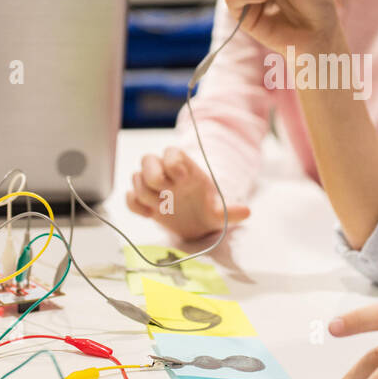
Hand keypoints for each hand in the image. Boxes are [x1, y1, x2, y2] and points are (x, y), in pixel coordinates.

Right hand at [125, 147, 249, 240]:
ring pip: (136, 176)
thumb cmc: (208, 211)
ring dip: (145, 192)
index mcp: (185, 169)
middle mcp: (166, 173)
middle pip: (148, 159)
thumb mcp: (220, 213)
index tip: (182, 177)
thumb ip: (230, 212)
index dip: (173, 161)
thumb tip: (247, 211)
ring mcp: (153, 186)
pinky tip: (149, 216)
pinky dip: (135, 205)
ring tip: (161, 207)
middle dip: (152, 174)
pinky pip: (130, 196)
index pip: (172, 152)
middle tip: (165, 191)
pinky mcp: (143, 201)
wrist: (196, 226)